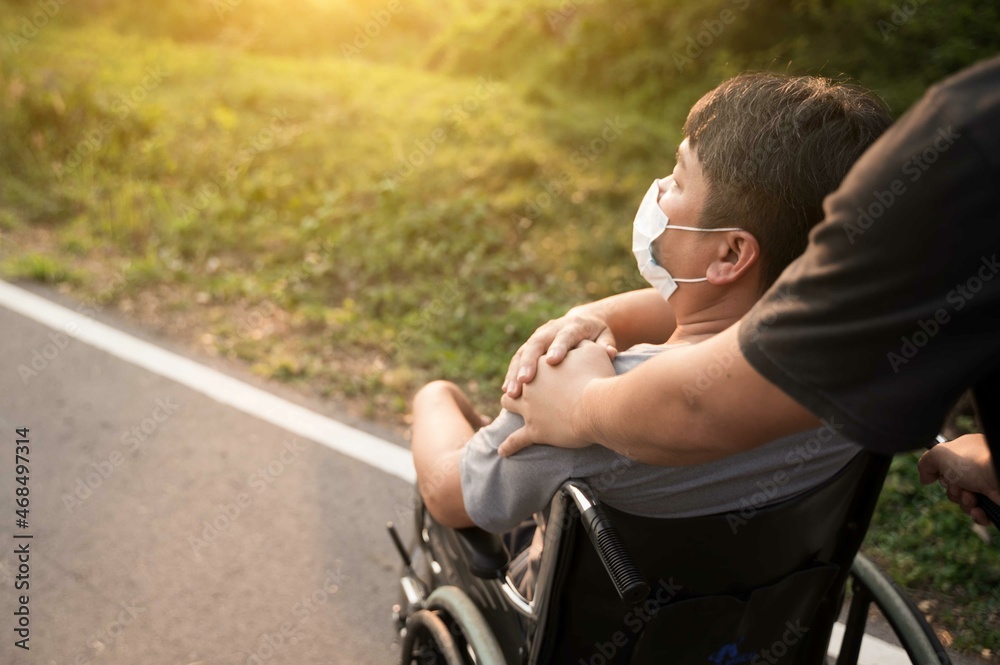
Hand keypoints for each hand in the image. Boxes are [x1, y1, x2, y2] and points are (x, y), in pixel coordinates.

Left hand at [498, 341, 614, 455]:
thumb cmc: (597, 376)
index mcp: (543, 363)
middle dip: (518, 381)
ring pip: (509, 402)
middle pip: (518, 378)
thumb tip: (582, 343)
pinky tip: (503, 451)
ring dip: (509, 402)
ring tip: (508, 408)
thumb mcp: (593, 351)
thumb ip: (584, 346)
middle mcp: (530, 384)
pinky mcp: (534, 431)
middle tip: (522, 386)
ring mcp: (529, 407)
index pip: (537, 360)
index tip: (543, 366)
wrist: (595, 405)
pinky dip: (510, 445)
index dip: (538, 363)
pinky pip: (516, 440)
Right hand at [502, 308, 617, 397]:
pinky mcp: (530, 346)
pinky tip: (507, 390)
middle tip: (524, 381)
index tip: (552, 362)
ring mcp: (538, 337)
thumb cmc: (597, 336)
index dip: (558, 347)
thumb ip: (605, 345)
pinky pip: (518, 359)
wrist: (583, 322)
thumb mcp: (604, 337)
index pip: (564, 336)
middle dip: (529, 362)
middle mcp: (551, 329)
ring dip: (515, 372)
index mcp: (573, 325)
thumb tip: (609, 352)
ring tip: (511, 392)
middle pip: (537, 343)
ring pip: (523, 352)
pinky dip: (511, 374)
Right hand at [919, 433, 999, 526]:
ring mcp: (988, 486)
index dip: (942, 474)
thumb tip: (925, 479)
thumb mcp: (940, 454)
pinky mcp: (995, 503)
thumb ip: (925, 463)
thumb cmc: (974, 463)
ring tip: (972, 497)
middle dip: (953, 491)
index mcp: (967, 453)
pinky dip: (976, 515)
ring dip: (964, 502)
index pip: (947, 467)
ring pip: (965, 502)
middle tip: (960, 486)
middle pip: (953, 486)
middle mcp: (978, 469)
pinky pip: (980, 515)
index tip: (944, 474)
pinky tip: (979, 509)